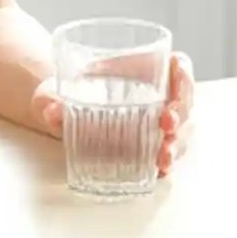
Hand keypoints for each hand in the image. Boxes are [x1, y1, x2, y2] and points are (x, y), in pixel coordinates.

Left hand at [31, 52, 194, 176]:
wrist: (57, 110)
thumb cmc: (64, 90)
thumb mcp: (54, 89)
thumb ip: (52, 98)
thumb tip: (51, 110)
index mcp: (145, 68)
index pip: (180, 66)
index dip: (184, 76)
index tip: (173, 89)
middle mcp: (157, 94)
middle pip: (185, 102)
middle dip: (182, 116)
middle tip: (168, 128)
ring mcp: (156, 120)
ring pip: (182, 131)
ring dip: (178, 144)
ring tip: (164, 158)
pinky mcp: (149, 144)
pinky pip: (167, 152)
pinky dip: (166, 162)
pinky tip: (159, 171)